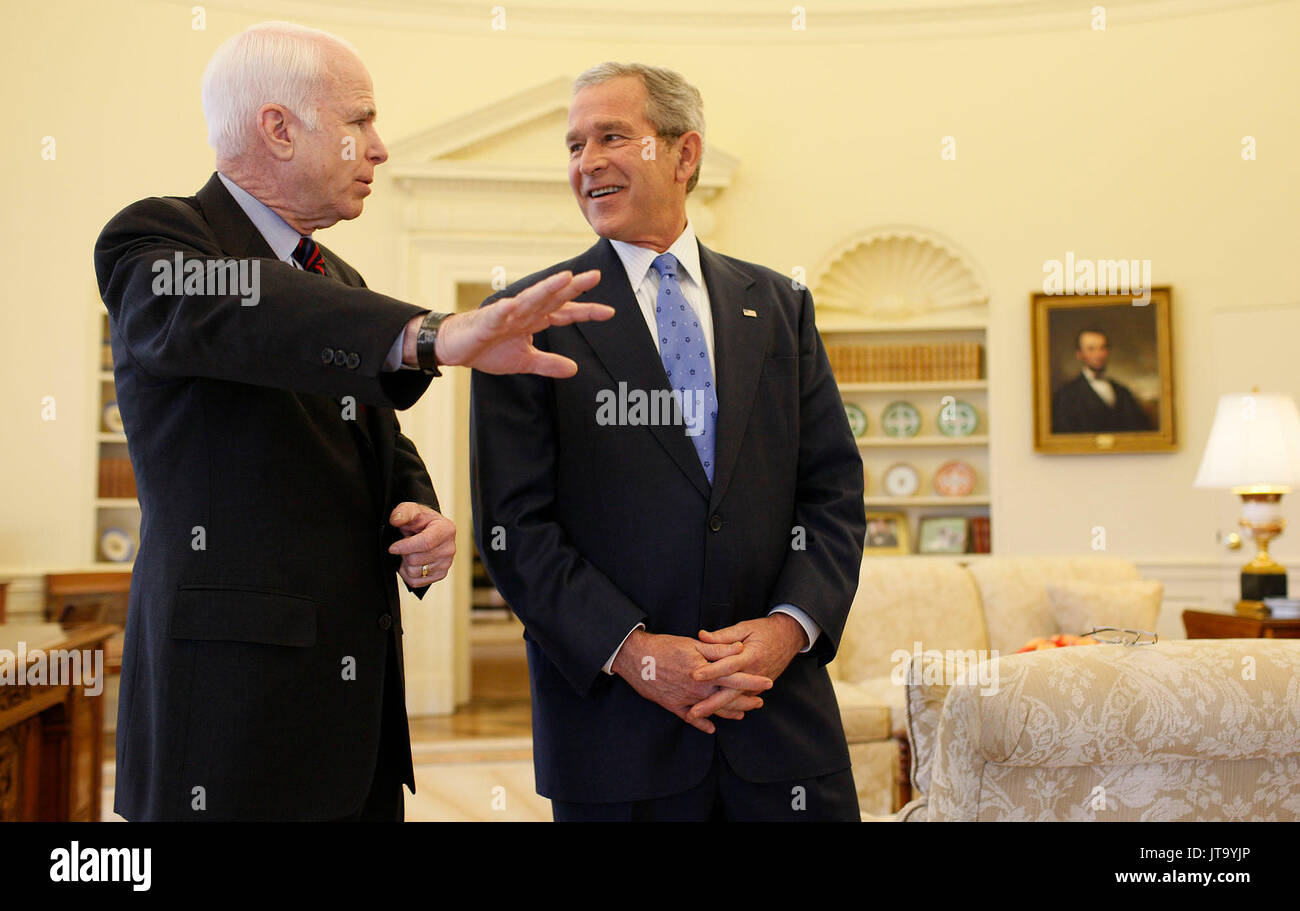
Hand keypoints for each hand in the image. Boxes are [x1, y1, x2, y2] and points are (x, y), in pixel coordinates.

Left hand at [387, 503, 455, 587]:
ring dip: (406, 564)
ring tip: (410, 552)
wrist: (428, 530)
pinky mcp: (440, 575)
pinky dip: (409, 574)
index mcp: (447, 529)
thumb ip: (403, 512)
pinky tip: (413, 562)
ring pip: (414, 572)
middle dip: (405, 553)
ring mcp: (447, 563)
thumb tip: (396, 519)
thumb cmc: (420, 520)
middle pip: (416, 560)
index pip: (425, 543)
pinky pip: (416, 582)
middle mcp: (450, 548)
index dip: (405, 547)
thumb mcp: (411, 510)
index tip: (392, 547)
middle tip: (405, 544)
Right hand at [403, 270, 612, 376]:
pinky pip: (497, 314)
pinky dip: (505, 310)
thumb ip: (549, 364)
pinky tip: (513, 305)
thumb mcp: (524, 360)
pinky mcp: (486, 321)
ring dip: (547, 289)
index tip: (609, 312)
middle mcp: (524, 312)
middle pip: (552, 297)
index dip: (586, 311)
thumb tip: (574, 369)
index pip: (565, 312)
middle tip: (594, 276)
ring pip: (530, 299)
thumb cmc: (488, 348)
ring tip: (563, 279)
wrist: (456, 347)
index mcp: (534, 320)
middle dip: (572, 287)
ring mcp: (506, 314)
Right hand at [612, 630, 772, 733]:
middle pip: (728, 698)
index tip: (768, 683)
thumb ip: (718, 648)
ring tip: (742, 713)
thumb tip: (739, 649)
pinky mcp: (673, 705)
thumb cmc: (664, 647)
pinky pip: (690, 718)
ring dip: (729, 713)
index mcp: (706, 672)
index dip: (752, 681)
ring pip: (713, 710)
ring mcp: (686, 700)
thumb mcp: (693, 643)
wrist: (636, 658)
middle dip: (746, 701)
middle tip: (760, 702)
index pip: (736, 678)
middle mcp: (698, 689)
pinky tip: (711, 728)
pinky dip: (702, 724)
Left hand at [687, 615, 807, 720]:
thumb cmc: (765, 631)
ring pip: (735, 701)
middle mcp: (754, 673)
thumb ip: (723, 635)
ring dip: (717, 710)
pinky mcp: (757, 689)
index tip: (694, 676)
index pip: (728, 666)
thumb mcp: (745, 628)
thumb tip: (702, 636)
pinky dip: (727, 709)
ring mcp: (757, 685)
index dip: (711, 671)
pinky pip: (740, 701)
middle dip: (711, 704)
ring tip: (698, 715)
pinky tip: (711, 714)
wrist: (788, 638)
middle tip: (693, 712)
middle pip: (731, 693)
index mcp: (750, 656)